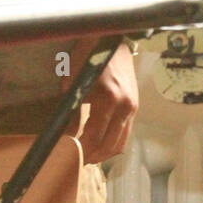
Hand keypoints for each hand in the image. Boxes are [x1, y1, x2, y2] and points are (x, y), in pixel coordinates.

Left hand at [66, 39, 138, 164]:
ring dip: (105, 152)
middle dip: (94, 156)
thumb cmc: (89, 58)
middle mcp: (124, 106)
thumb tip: (66, 134)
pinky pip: (126, 132)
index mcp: (108, 98)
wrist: (113, 41)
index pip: (94, 136)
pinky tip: (101, 143)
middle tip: (79, 161)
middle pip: (110, 145)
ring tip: (90, 155)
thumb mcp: (73, 82)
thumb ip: (71, 110)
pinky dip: (114, 142)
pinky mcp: (135, 106)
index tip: (71, 156)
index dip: (81, 150)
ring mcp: (133, 107)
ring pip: (121, 142)